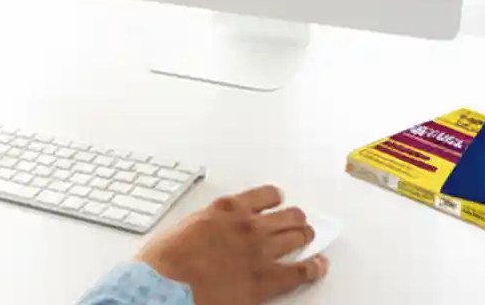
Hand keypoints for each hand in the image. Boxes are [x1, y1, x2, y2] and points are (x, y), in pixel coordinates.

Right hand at [134, 185, 327, 304]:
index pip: (263, 196)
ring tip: (308, 237)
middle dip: (294, 218)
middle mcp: (248, 225)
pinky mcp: (266, 279)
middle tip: (297, 222)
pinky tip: (319, 265)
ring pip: (298, 236)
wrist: (166, 288)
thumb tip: (211, 233)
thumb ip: (207, 226)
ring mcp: (261, 251)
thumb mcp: (184, 229)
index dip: (274, 199)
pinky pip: (302, 270)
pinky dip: (314, 267)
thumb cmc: (165, 263)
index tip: (277, 201)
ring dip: (305, 235)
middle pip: (287, 215)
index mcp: (226, 209)